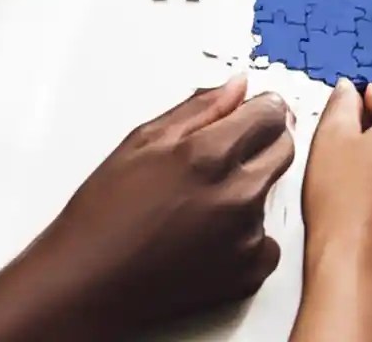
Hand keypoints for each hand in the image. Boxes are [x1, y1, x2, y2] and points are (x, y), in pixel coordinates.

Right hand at [0, 76, 295, 341]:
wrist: (88, 284)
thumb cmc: (102, 217)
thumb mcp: (142, 141)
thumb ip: (200, 108)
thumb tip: (237, 88)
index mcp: (209, 155)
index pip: (272, 113)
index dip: (263, 108)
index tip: (255, 111)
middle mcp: (236, 195)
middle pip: (283, 149)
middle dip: (261, 143)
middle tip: (222, 157)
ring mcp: (246, 236)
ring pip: (269, 194)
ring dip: (247, 190)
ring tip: (197, 205)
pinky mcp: (249, 271)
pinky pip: (266, 240)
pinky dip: (244, 236)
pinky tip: (206, 236)